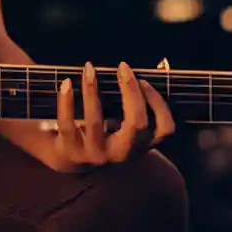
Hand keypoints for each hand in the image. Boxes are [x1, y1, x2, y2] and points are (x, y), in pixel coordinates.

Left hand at [52, 61, 174, 172]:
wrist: (69, 164)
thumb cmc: (100, 138)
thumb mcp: (122, 131)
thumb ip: (130, 110)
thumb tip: (130, 73)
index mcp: (139, 146)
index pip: (164, 128)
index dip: (158, 103)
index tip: (143, 80)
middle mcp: (122, 154)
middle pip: (137, 124)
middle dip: (131, 92)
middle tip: (123, 67)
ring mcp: (96, 155)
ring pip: (95, 121)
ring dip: (91, 90)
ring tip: (89, 68)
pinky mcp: (72, 153)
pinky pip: (68, 124)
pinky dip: (66, 101)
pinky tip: (66, 83)